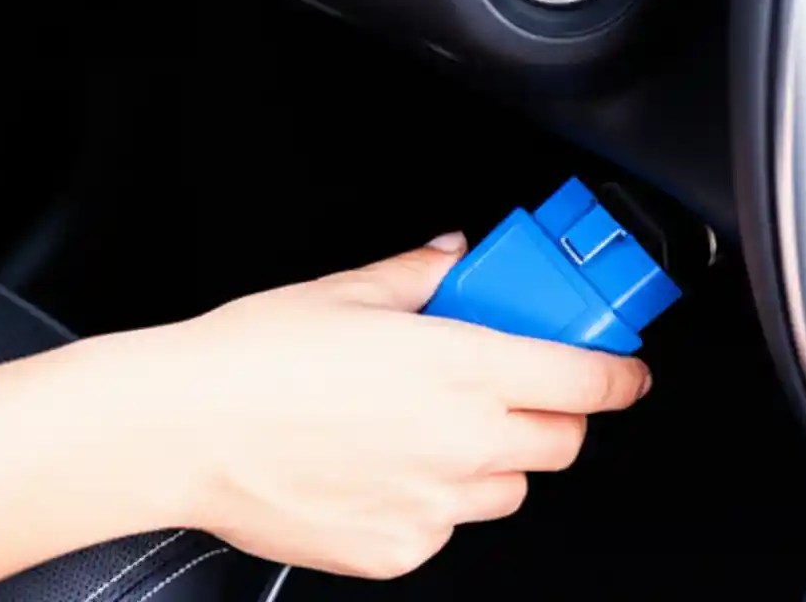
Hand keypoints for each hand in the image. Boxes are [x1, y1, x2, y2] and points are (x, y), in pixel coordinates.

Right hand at [127, 232, 651, 579]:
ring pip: (509, 491)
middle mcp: (464, 442)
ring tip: (439, 432)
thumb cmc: (256, 358)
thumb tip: (455, 256)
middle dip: (555, 416)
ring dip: (497, 461)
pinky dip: (438, 502)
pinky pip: (448, 528)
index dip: (619, 376)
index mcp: (466, 367)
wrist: (180, 431)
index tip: (624, 374)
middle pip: (563, 443)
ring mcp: (434, 505)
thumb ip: (422, 272)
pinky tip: (388, 469)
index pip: (587, 380)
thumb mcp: (349, 291)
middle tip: (517, 393)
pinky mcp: (398, 548)